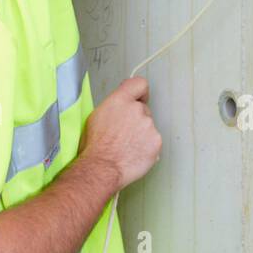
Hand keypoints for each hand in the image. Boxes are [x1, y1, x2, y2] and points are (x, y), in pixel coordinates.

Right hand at [79, 76, 162, 191]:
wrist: (102, 167)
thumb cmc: (95, 146)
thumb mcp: (97, 116)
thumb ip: (114, 106)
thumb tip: (121, 106)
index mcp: (120, 100)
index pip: (139, 84)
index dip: (140, 93)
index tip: (139, 99)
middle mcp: (136, 109)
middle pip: (143, 110)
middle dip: (136, 120)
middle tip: (123, 134)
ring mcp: (149, 125)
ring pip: (148, 127)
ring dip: (141, 135)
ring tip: (126, 147)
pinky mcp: (156, 141)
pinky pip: (153, 142)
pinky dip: (146, 148)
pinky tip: (133, 154)